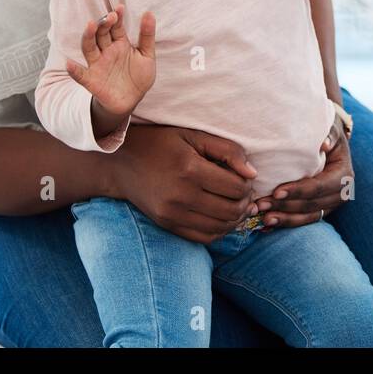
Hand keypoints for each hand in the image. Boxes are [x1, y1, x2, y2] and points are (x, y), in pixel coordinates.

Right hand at [65, 5, 155, 120]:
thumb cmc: (138, 76)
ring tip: (90, 25)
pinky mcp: (91, 80)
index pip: (116, 27)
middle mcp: (106, 51)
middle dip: (104, 23)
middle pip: (101, 34)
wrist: (132, 101)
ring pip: (89, 48)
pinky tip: (69, 64)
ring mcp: (97, 64)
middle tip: (110, 16)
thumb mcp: (147, 55)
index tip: (120, 8)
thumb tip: (149, 12)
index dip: (117, 17)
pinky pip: (80, 75)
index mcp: (119, 43)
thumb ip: (147, 35)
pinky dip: (74, 70)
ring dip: (88, 36)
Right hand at [108, 126, 259, 243]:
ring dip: (235, 218)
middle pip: (231, 210)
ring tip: (235, 204)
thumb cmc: (160, 144)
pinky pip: (204, 237)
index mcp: (190, 169)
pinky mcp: (167, 225)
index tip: (244, 177)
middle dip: (245, 202)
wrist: (120, 163)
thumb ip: (227, 150)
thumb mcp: (193, 135)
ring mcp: (172, 214)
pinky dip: (219, 230)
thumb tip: (252, 174)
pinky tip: (220, 216)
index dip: (247, 184)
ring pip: (221, 227)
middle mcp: (181, 195)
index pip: (236, 188)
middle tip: (244, 193)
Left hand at [253, 119, 353, 229]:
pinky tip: (269, 224)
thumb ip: (330, 134)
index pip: (319, 186)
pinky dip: (287, 222)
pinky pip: (305, 220)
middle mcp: (341, 194)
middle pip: (312, 204)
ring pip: (308, 216)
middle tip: (261, 205)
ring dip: (285, 218)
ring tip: (264, 218)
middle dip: (286, 206)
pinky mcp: (322, 210)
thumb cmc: (326, 133)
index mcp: (344, 175)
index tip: (277, 191)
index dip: (298, 191)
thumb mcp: (331, 129)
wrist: (330, 143)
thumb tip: (324, 144)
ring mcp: (332, 205)